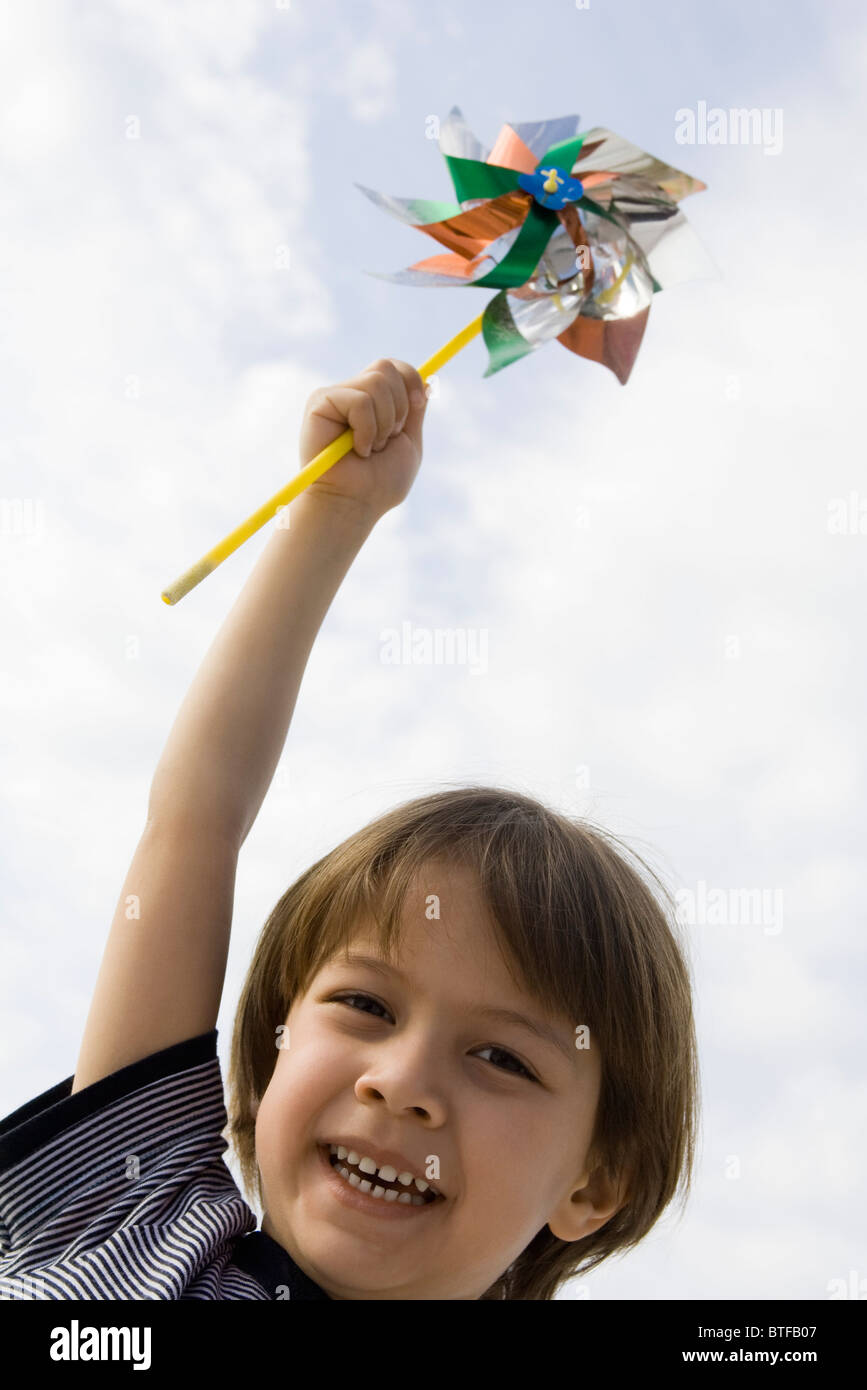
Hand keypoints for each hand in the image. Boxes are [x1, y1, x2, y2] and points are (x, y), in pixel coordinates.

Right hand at [297, 357, 429, 521]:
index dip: (412, 380)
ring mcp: (334, 396)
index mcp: (372, 401)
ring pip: (376, 382)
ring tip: (369, 449)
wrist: (353, 505)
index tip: (417, 406)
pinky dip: (367, 429)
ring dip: (383, 423)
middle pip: (386, 367)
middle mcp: (351, 394)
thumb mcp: (408, 443)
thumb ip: (415, 410)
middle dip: (399, 407)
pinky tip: (356, 449)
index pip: (395, 367)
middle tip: (386, 439)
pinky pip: (360, 401)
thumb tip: (427, 380)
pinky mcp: (320, 403)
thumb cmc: (378, 484)